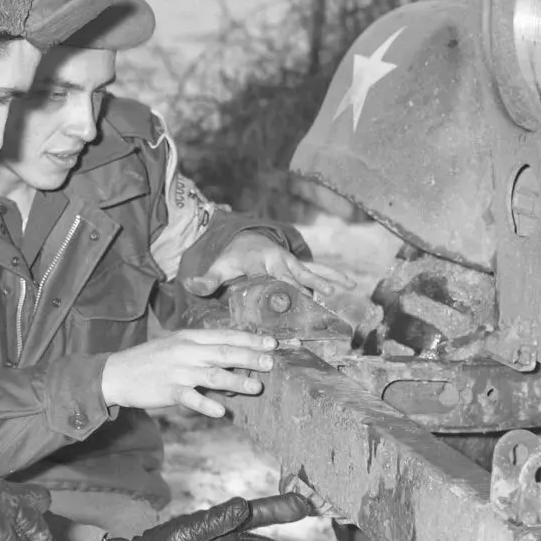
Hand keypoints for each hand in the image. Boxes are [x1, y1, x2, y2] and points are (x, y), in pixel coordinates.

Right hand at [101, 328, 275, 416]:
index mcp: (189, 337)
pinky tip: (221, 412)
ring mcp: (178, 371)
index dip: (250, 338)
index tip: (271, 342)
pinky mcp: (168, 390)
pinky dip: (206, 405)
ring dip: (236, 381)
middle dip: (250, 357)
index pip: (225, 335)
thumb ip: (202, 351)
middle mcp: (186, 351)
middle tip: (272, 362)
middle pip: (223, 353)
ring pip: (212, 375)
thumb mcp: (176, 346)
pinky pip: (191, 398)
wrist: (116, 373)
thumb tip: (233, 361)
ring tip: (256, 387)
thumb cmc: (150, 360)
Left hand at [184, 233, 334, 299]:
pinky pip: (318, 269)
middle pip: (295, 277)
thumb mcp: (219, 266)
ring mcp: (291, 262)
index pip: (272, 278)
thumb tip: (191, 284)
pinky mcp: (299, 265)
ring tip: (346, 287)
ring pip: (311, 271)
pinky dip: (332, 275)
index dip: (281, 290)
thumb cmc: (232, 257)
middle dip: (308, 290)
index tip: (290, 302)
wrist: (245, 238)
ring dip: (328, 279)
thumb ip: (207, 279)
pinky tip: (349, 283)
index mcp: (261, 261)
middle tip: (322, 300)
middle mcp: (280, 260)